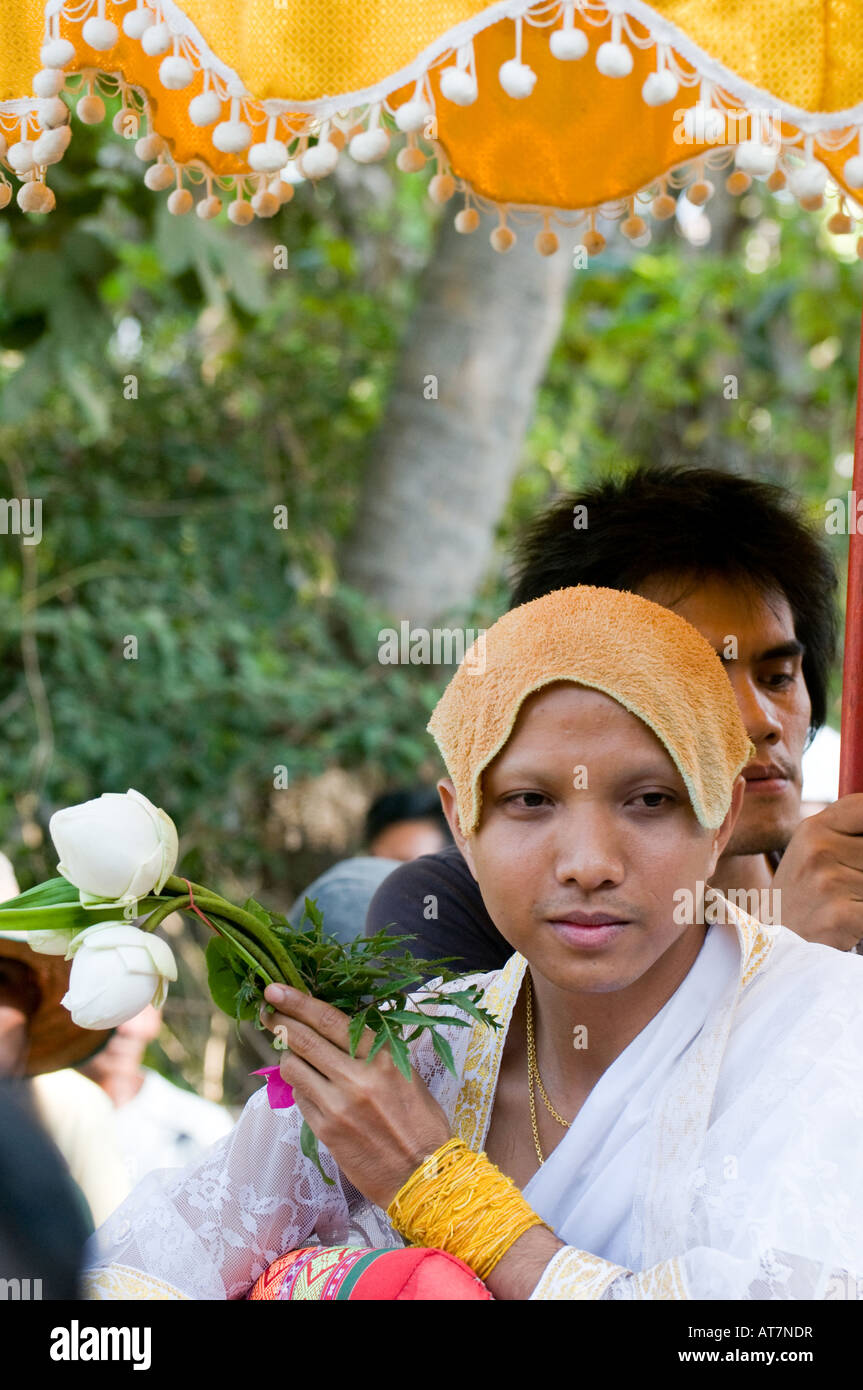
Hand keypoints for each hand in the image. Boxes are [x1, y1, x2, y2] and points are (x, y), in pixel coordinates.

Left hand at [261, 984, 452, 1208]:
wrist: (423, 1175)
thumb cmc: (419, 1120)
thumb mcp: (406, 1072)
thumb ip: (372, 1049)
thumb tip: (333, 1027)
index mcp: (383, 1056)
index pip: (330, 1019)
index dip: (298, 1001)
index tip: (275, 989)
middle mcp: (358, 1077)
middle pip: (303, 1038)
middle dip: (279, 1020)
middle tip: (267, 1010)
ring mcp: (338, 1106)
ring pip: (293, 1067)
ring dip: (287, 1055)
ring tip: (292, 1052)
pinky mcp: (325, 1131)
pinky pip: (300, 1097)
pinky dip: (300, 1086)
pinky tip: (308, 1084)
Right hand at [773, 794, 862, 949]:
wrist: (772, 940)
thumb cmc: (805, 890)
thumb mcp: (814, 847)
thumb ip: (850, 829)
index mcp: (814, 828)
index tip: (860, 852)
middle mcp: (819, 850)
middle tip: (850, 879)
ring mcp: (828, 882)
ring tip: (847, 900)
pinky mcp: (841, 914)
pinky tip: (849, 919)